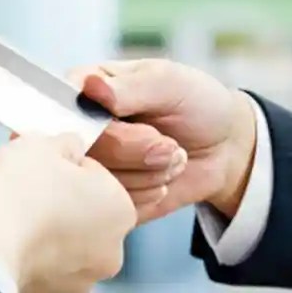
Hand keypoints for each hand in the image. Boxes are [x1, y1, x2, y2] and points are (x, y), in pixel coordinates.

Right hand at [0, 134, 136, 291]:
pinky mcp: (47, 291)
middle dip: (44, 190)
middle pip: (75, 206)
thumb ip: (66, 143)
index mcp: (120, 209)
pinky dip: (17, 241)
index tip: (36, 157)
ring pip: (53, 233)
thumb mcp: (43, 143)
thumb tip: (70, 147)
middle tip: (12, 174)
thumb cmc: (18, 191)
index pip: (93, 173)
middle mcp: (109, 249)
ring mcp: (79, 277)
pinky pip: (34, 257)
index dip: (60, 160)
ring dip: (27, 215)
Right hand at [69, 60, 256, 222]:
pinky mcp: (105, 201)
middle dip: (138, 153)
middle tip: (169, 144)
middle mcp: (79, 131)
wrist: (224, 146)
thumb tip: (91, 85)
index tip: (147, 129)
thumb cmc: (195, 102)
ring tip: (171, 156)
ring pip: (100, 187)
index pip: (67, 114)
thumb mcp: (169, 82)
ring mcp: (90, 168)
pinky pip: (114, 210)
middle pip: (85, 154)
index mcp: (83, 91)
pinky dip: (148, 197)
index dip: (108, 129)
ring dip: (149, 175)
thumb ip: (130, 87)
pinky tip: (163, 179)